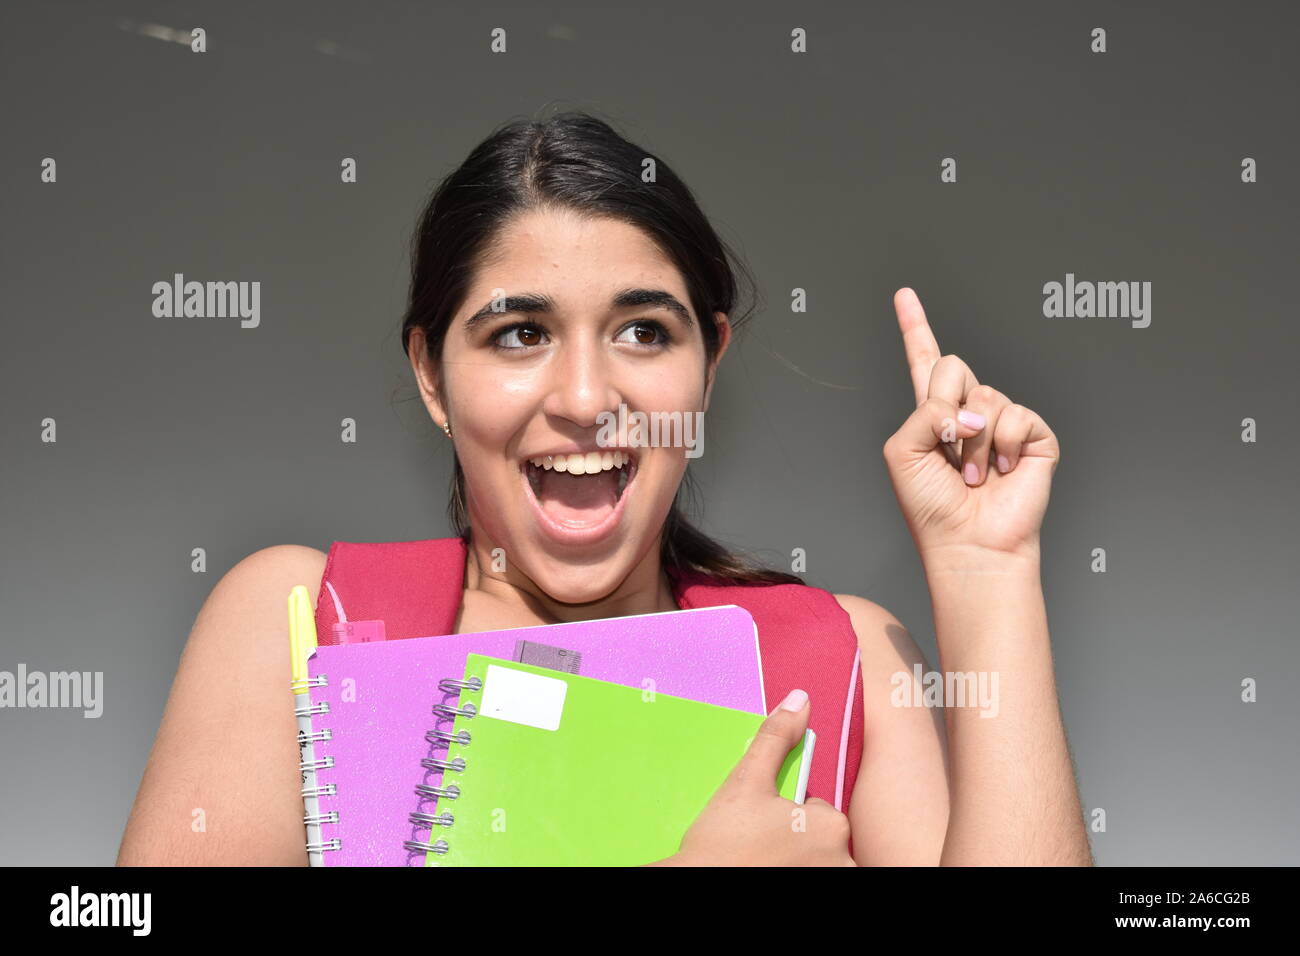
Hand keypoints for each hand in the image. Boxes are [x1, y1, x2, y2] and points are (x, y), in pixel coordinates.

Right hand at [650, 691, 855, 866]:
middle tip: (756, 843)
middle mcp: (842, 861)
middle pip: (818, 837)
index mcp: (832, 826)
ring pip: (815, 860)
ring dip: (793, 858)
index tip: (759, 823)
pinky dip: (789, 870)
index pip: (817, 808)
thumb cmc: (721, 844)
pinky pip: (809, 871)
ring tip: (757, 859)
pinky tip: (761, 867)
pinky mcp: (817, 895)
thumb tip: (799, 700)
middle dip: (792, 837)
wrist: (697, 883)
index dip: (786, 811)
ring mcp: (828, 880)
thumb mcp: (746, 781)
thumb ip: (777, 739)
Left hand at [883, 288, 1059, 563]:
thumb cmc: (931, 506)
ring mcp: (1002, 423)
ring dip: (970, 441)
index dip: (915, 327)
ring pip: (984, 394)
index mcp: (932, 414)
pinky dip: (1002, 444)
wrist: (968, 543)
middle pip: (954, 366)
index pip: (924, 362)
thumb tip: (971, 409)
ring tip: (972, 476)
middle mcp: (968, 412)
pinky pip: (1016, 414)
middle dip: (945, 405)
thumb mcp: (902, 451)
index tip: (904, 294)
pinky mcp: (1034, 436)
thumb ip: (923, 411)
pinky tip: (1001, 472)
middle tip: (948, 447)